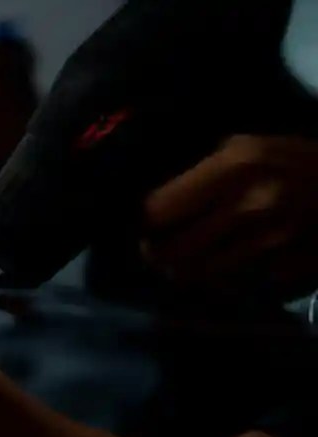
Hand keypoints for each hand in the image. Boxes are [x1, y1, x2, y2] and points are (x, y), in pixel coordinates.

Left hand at [143, 135, 317, 301]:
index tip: (140, 225)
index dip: (143, 222)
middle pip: (171, 252)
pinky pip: (232, 286)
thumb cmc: (299, 161)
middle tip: (156, 248)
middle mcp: (248, 207)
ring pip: (197, 275)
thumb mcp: (251, 147)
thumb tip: (153, 205)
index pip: (158, 210)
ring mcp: (269, 244)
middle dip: (157, 253)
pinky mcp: (285, 273)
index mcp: (236, 166)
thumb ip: (203, 173)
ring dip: (186, 270)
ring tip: (187, 258)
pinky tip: (225, 266)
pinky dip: (221, 281)